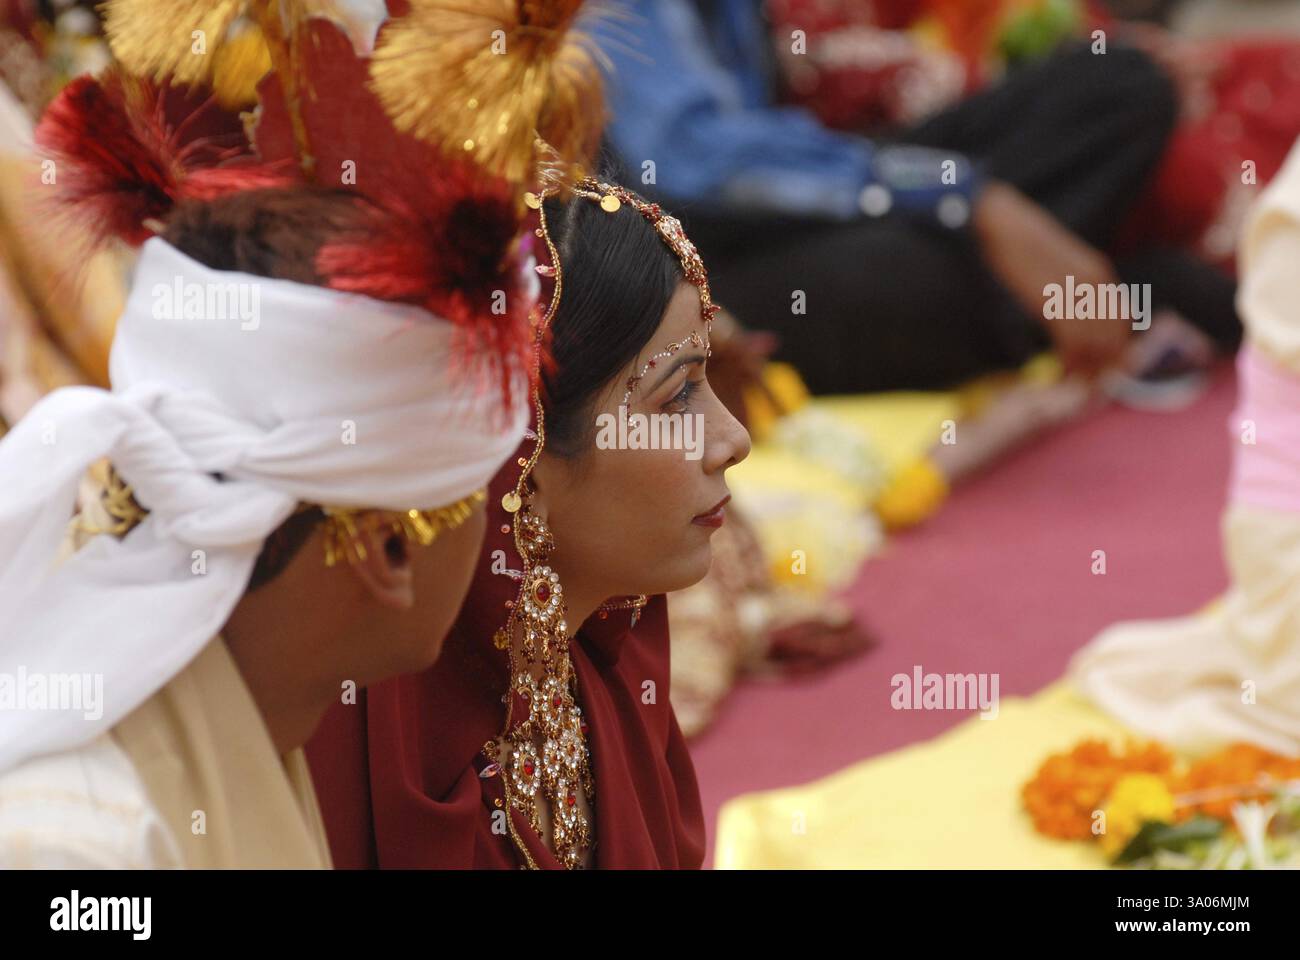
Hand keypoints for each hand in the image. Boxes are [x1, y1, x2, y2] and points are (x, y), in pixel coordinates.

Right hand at [973, 181, 1129, 378]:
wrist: (998, 223)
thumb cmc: (1018, 241)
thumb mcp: (1054, 263)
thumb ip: (1068, 286)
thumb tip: (1067, 312)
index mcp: (1099, 274)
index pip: (1120, 321)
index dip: (1113, 349)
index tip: (1099, 368)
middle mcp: (1095, 283)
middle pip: (1112, 335)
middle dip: (1104, 363)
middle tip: (1087, 383)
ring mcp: (1076, 292)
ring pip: (1095, 341)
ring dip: (1086, 365)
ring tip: (1073, 380)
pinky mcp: (1054, 300)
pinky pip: (1071, 340)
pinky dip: (1069, 359)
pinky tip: (1060, 366)